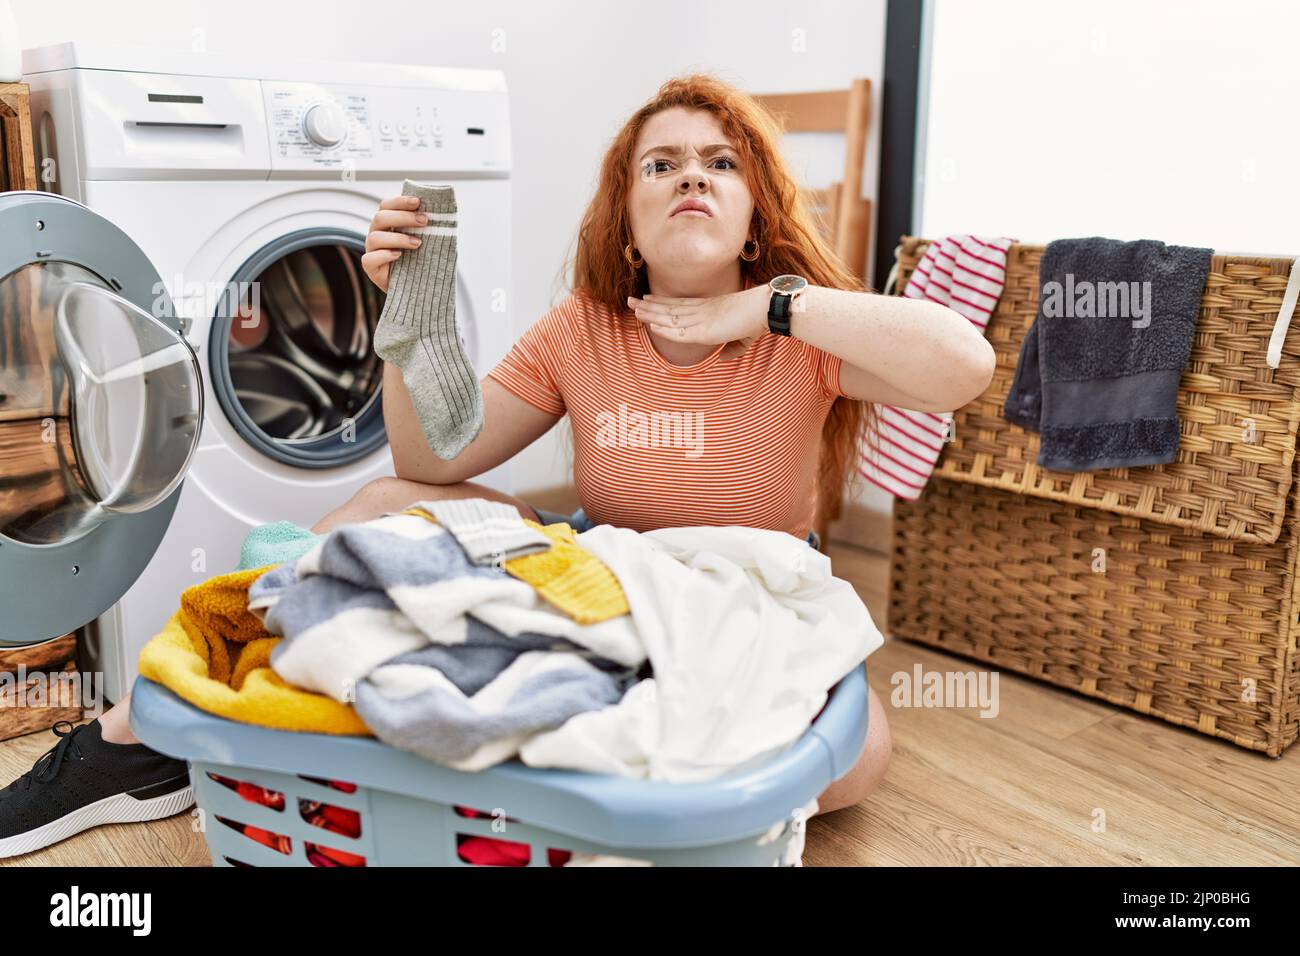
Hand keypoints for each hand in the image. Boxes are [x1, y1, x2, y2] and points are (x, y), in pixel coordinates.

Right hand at [361, 195, 427, 292]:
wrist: (417, 287)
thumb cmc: (420, 260)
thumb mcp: (425, 242)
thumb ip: (425, 228)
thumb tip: (442, 213)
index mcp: (387, 224)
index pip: (386, 206)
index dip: (400, 201)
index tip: (418, 202)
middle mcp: (376, 234)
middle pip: (380, 218)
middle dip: (403, 217)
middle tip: (424, 221)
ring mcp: (371, 251)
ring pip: (375, 237)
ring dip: (398, 238)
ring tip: (418, 243)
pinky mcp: (371, 268)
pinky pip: (370, 259)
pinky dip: (385, 255)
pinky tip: (399, 255)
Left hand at [627, 285, 769, 360]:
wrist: (765, 309)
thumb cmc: (757, 320)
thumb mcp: (743, 338)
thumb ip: (732, 349)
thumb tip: (723, 358)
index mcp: (709, 307)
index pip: (680, 303)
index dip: (662, 301)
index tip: (647, 298)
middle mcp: (702, 310)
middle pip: (669, 307)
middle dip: (649, 304)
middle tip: (630, 300)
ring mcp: (701, 319)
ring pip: (669, 316)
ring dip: (650, 313)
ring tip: (632, 308)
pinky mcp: (704, 330)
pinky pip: (679, 331)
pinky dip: (664, 328)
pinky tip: (650, 325)